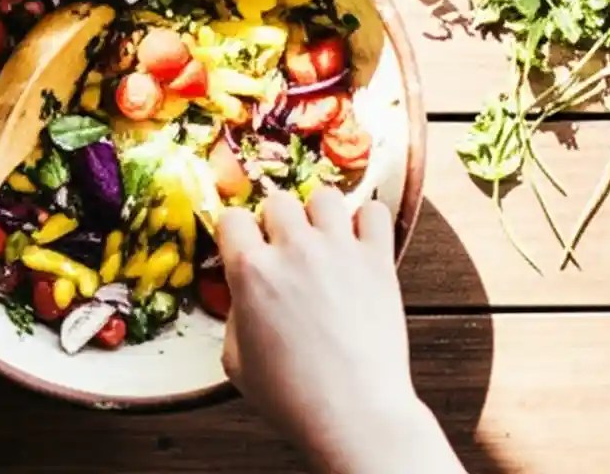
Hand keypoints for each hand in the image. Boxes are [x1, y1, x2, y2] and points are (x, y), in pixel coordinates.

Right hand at [216, 188, 464, 473]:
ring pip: (324, 197)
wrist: (352, 413)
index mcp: (250, 271)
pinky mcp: (378, 260)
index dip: (235, 233)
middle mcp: (293, 249)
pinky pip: (375, 213)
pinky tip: (359, 243)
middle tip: (284, 249)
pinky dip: (367, 222)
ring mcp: (339, 250)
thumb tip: (246, 294)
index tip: (243, 247)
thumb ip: (235, 313)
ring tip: (323, 240)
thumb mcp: (235, 358)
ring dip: (319, 215)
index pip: (231, 217)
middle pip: (277, 201)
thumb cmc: (290, 395)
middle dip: (276, 222)